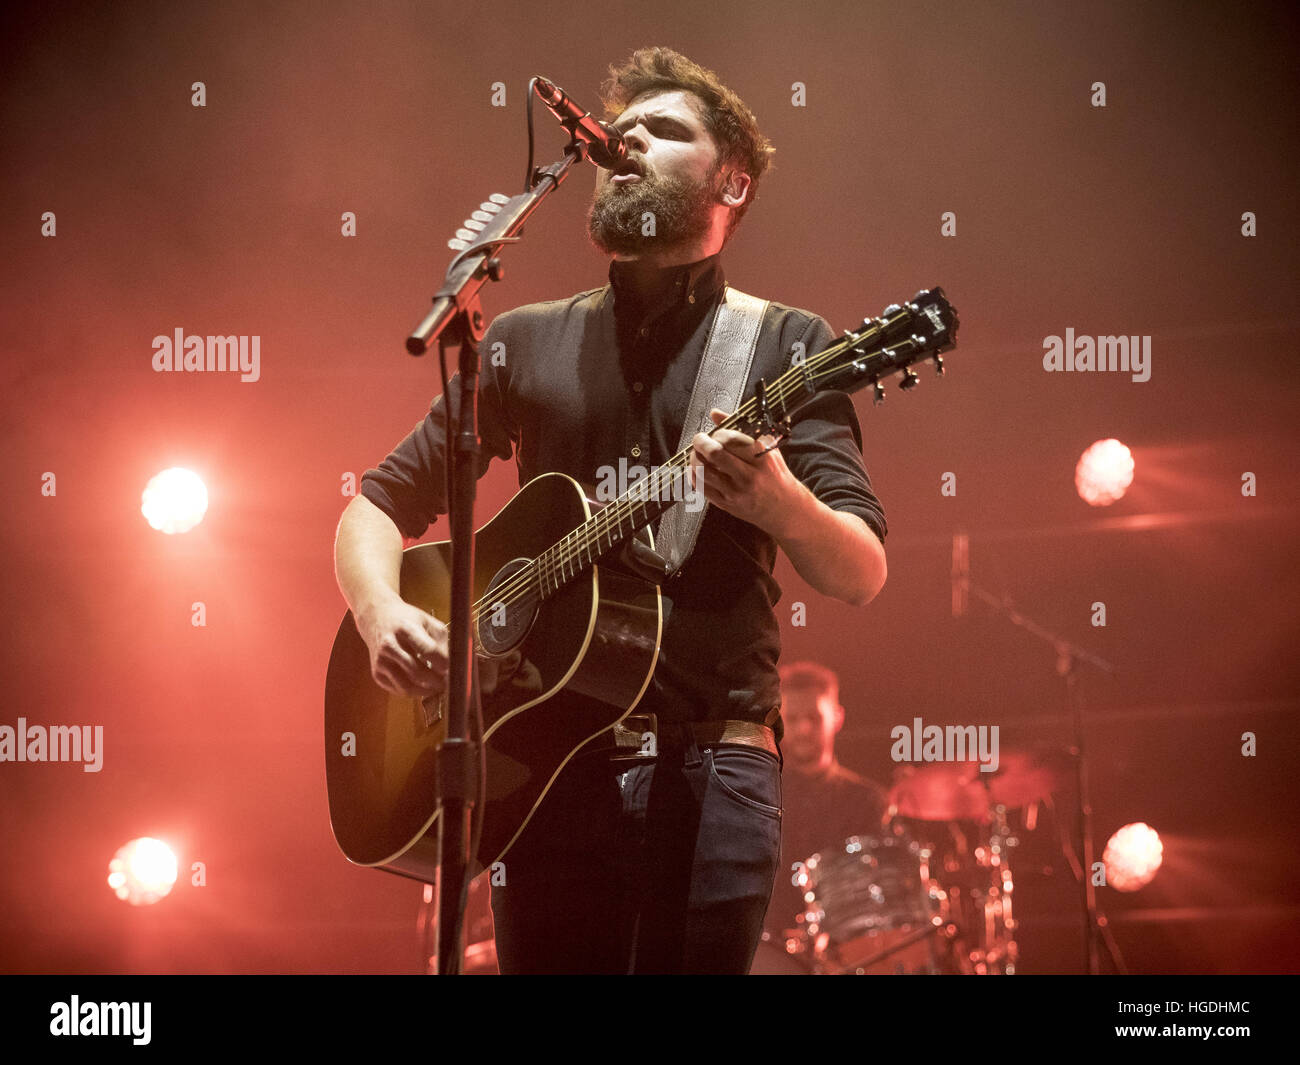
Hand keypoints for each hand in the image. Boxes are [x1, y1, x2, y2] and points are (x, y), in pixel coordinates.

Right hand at [357, 596, 447, 697]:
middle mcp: (390, 645)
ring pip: (406, 686)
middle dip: (436, 681)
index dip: (442, 663)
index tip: (451, 668)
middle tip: (447, 682)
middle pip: (417, 672)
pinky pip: (398, 690)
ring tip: (436, 687)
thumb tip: (451, 665)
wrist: (377, 618)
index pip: (428, 650)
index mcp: (405, 628)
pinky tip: (422, 685)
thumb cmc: (406, 620)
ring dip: (425, 691)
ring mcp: (381, 661)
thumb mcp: (428, 621)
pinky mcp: (376, 673)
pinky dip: (413, 692)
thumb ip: (441, 641)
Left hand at [689, 408, 804, 536]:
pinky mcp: (727, 505)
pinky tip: (697, 469)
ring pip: (704, 471)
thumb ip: (740, 429)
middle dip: (700, 442)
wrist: (784, 508)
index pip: (731, 438)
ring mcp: (736, 492)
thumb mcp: (766, 448)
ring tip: (697, 453)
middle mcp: (749, 476)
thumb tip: (715, 414)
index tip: (715, 433)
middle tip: (699, 439)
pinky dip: (695, 475)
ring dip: (695, 458)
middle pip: (715, 453)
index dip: (717, 433)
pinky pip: (702, 488)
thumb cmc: (775, 475)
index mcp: (761, 458)